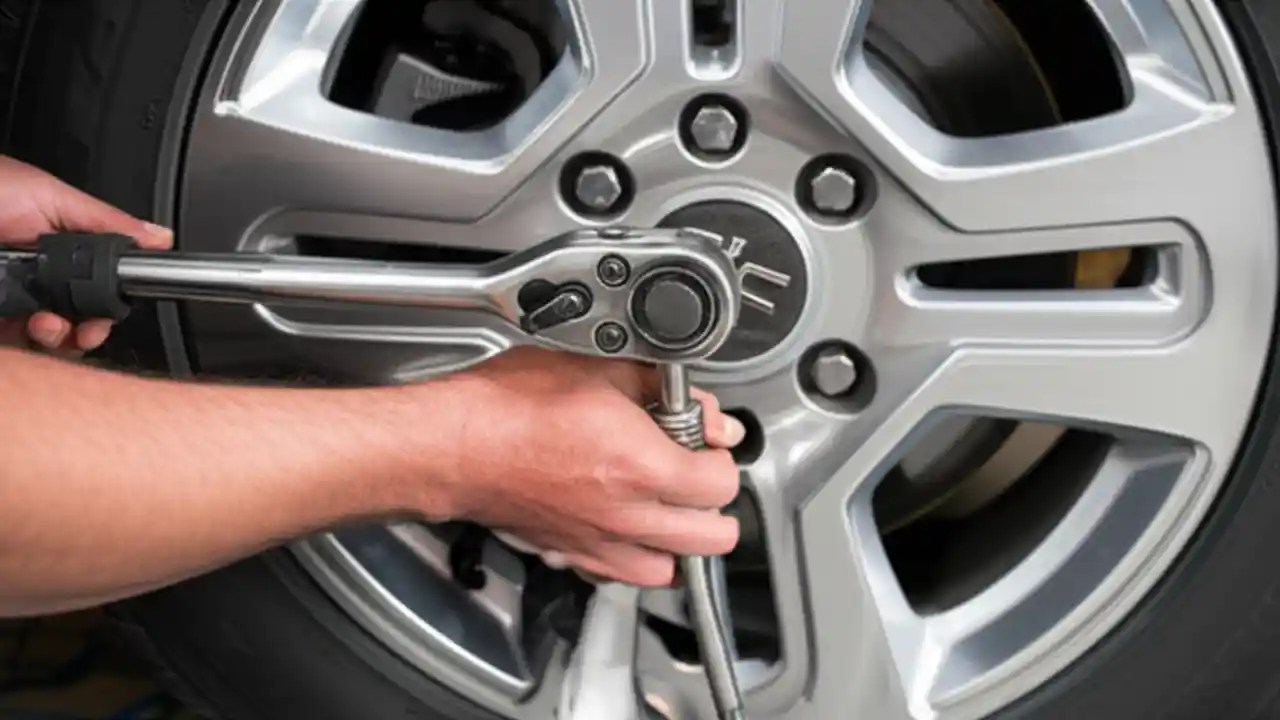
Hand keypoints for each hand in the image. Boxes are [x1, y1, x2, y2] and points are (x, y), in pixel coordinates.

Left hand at [0, 155, 172, 352]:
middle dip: (83, 331)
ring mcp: (5, 303)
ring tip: (42, 324)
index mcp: (51, 252)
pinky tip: (22, 329)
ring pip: (44, 342)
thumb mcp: (49, 196)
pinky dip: (24, 348)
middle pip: (73, 324)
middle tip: (80, 327)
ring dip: (54, 339)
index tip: (105, 315)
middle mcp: (28, 281)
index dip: (105, 309)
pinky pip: (15, 351)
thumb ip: (105, 223)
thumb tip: (157, 238)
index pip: (92, 291)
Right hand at [443, 347, 745, 586]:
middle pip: (714, 537)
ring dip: (681, 540)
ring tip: (668, 507)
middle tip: (697, 474)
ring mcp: (600, 542)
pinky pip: (623, 576)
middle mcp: (627, 513)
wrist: (454, 445)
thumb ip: (659, 388)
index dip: (721, 456)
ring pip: (673, 568)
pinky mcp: (571, 554)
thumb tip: (698, 408)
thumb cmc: (509, 405)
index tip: (707, 441)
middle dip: (716, 505)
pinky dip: (636, 558)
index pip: (723, 482)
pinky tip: (626, 527)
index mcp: (641, 465)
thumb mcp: (596, 368)